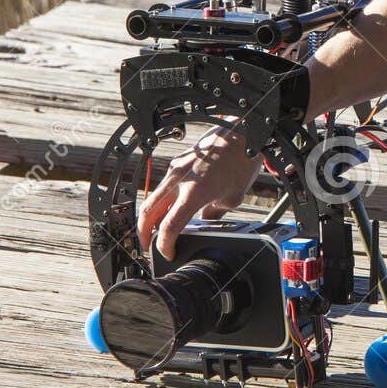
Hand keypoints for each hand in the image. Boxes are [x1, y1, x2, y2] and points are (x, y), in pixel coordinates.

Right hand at [137, 128, 260, 259]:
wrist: (243, 134)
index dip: (164, 245)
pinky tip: (172, 205)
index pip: (168, 227)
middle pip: (148, 211)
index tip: (167, 253)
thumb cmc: (241, 163)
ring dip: (152, 214)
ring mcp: (176, 169)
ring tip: (157, 228)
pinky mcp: (179, 161)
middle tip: (147, 246)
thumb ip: (214, 213)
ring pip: (154, 196)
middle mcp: (179, 180)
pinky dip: (163, 198)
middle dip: (143, 232)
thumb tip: (205, 218)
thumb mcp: (233, 198)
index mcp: (192, 194)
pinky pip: (165, 184)